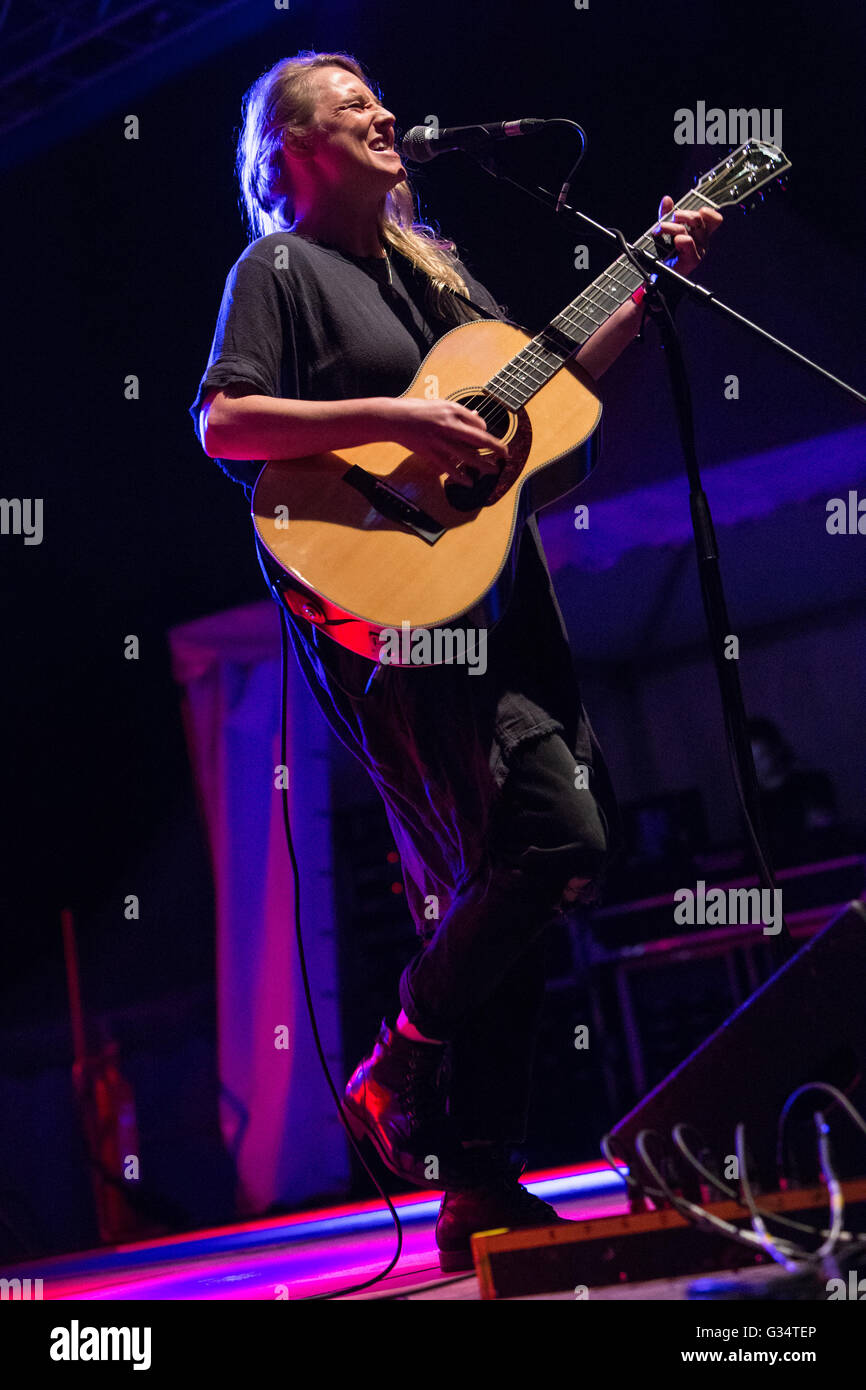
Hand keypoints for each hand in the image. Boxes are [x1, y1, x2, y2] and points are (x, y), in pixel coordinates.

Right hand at [381, 397, 507, 485]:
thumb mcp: (440, 405)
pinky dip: (460, 476)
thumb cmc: (416, 410)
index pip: (478, 423)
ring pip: (467, 456)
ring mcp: (440, 440)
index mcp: (452, 410)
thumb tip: (476, 417)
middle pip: (479, 439)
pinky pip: (449, 467)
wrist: (394, 418)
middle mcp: (449, 425)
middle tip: (506, 454)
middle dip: (496, 447)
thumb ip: (458, 412)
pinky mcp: (431, 453)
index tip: (486, 438)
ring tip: (493, 470)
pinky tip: (469, 482)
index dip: (485, 432)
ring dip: (483, 465)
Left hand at [653, 195, 722, 275]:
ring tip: (660, 229)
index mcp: (701, 234)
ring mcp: (698, 251)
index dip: (706, 211)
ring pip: (689, 228)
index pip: (714, 218)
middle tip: (668, 220)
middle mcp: (702, 241)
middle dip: (680, 214)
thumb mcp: (666, 230)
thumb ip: (666, 215)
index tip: (691, 212)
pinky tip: (671, 241)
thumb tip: (667, 200)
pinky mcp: (692, 260)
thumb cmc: (666, 255)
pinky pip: (688, 242)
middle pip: (698, 218)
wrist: (661, 277)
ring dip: (671, 226)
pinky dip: (677, 238)